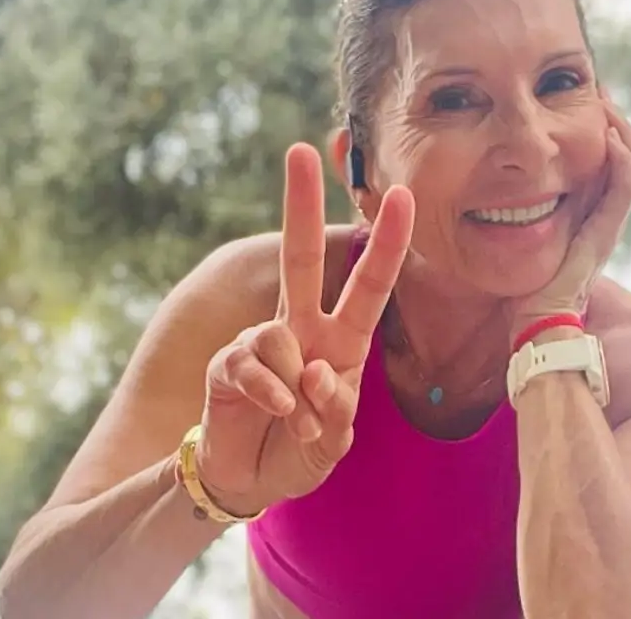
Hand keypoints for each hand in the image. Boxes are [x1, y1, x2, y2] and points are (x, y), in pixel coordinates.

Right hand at [195, 143, 414, 515]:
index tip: (402, 195)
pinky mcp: (228, 364)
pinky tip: (278, 414)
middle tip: (299, 150)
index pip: (368, 285)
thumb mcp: (335, 439)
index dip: (387, 243)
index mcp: (341, 341)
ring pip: (280, 335)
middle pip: (300, 258)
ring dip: (297, 390)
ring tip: (299, 423)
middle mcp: (301, 330)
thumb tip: (313, 372)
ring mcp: (261, 343)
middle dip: (300, 205)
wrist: (251, 479)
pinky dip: (272, 394)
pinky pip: (252, 364)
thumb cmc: (300, 450)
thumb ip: (335, 409)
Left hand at [507, 88, 630, 338]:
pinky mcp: (604, 236)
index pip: (600, 160)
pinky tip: (608, 135)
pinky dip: (618, 160)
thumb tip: (469, 184)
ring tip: (606, 101)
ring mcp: (604, 225)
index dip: (595, 127)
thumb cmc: (514, 290)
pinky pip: (622, 190)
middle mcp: (598, 216)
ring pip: (630, 167)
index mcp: (580, 213)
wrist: (533, 328)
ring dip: (620, 131)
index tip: (580, 96)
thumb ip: (499, 212)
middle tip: (598, 88)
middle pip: (621, 157)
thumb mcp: (504, 236)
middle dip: (612, 120)